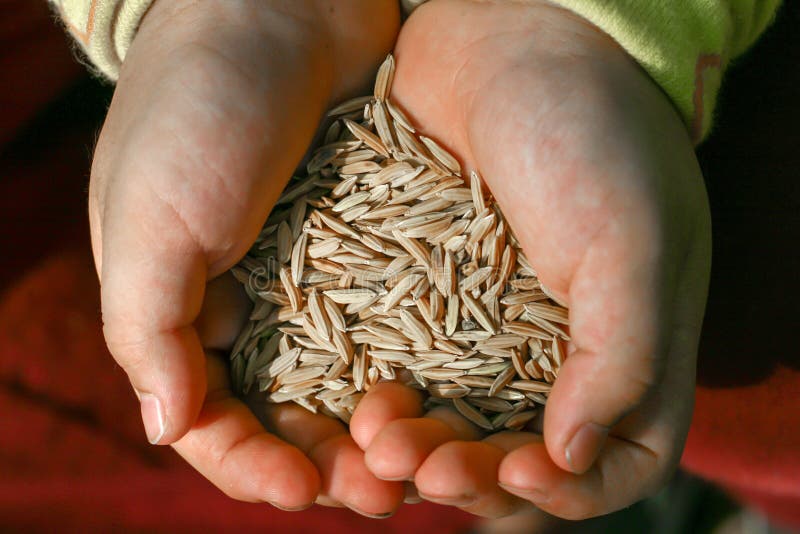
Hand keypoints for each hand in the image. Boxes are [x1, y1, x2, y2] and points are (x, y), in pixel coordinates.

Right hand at [89, 0, 405, 514]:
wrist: (280, 7)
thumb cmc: (197, 109)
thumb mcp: (147, 219)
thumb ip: (147, 326)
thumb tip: (165, 429)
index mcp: (177, 309)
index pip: (206, 420)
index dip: (247, 465)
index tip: (300, 486)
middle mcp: (244, 305)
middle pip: (281, 416)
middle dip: (323, 462)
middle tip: (378, 491)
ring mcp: (307, 280)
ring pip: (337, 384)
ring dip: (369, 430)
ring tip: (414, 458)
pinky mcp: (363, 249)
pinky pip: (380, 328)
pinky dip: (399, 368)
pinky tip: (433, 394)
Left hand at [350, 0, 710, 518]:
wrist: (511, 38)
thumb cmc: (593, 135)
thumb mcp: (630, 244)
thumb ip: (620, 356)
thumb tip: (574, 457)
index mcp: (625, 350)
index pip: (613, 466)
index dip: (567, 493)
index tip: (518, 473)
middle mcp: (552, 354)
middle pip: (514, 459)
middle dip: (467, 477)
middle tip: (418, 465)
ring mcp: (480, 328)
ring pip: (447, 424)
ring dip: (410, 449)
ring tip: (373, 439)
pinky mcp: (419, 295)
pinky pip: (397, 369)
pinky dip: (373, 397)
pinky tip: (348, 401)